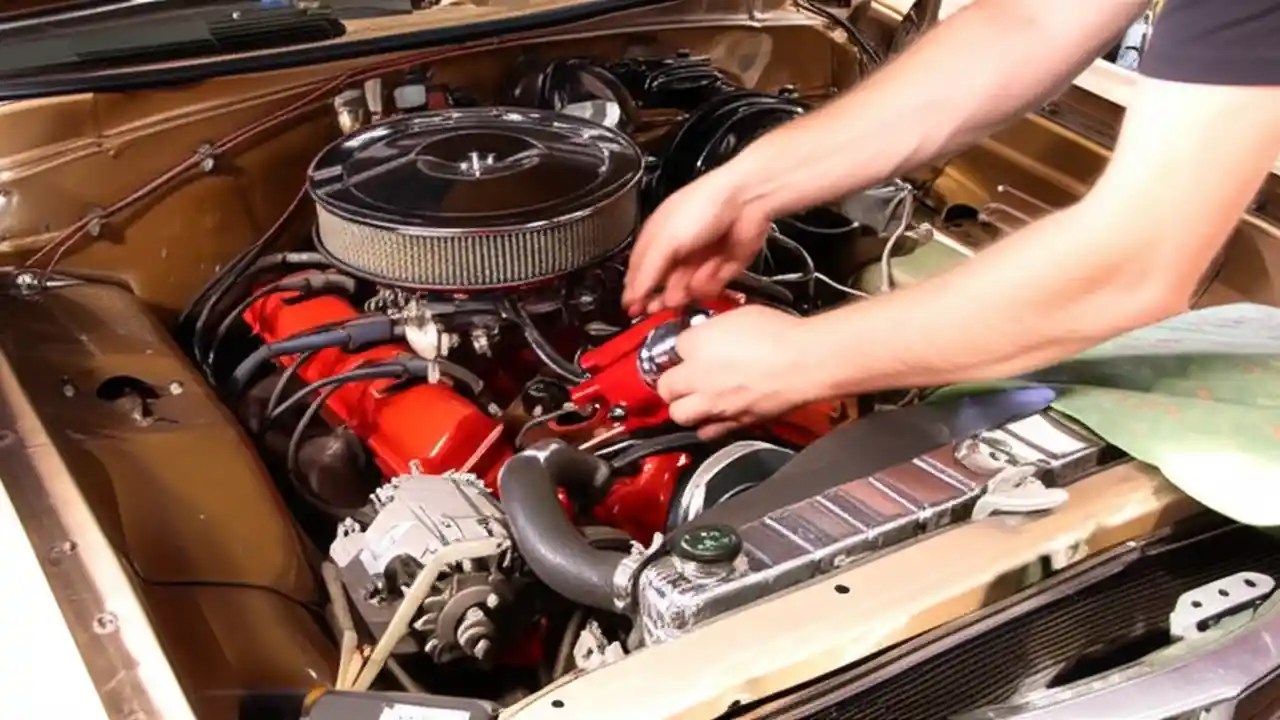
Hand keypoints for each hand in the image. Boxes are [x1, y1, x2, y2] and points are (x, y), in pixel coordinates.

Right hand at [622, 167, 770, 316]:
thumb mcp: (666, 238)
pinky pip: (710, 286)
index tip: (630, 306)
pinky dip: (708, 283)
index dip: (635, 288)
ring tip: (677, 297)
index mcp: (660, 235)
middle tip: (653, 310)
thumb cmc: (705, 203)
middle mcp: (680, 247)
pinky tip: (708, 272)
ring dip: (682, 293)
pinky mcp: (722, 267)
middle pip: (663, 283)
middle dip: (657, 297)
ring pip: (686, 288)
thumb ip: (648, 268)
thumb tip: (633, 292)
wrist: (746, 200)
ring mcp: (701, 258)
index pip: (641, 268)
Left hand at [656, 305, 814, 438]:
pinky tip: (714, 417)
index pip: (673, 347)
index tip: (688, 348)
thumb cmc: (779, 335)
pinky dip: (707, 426)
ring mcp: (714, 403)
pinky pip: (707, 432)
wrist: (804, 361)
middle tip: (680, 379)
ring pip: (678, 415)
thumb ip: (716, 329)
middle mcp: (698, 376)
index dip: (681, 349)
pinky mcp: (734, 422)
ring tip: (692, 401)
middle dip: (670, 384)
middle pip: (665, 387)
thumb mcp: (739, 316)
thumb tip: (710, 334)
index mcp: (696, 343)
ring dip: (682, 408)